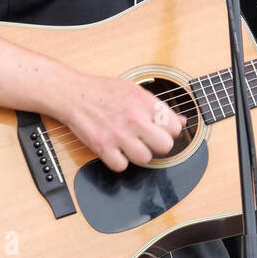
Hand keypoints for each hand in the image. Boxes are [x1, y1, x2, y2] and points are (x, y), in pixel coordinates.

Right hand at [54, 75, 187, 172]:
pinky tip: (116, 150)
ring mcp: (119, 134)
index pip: (175, 127)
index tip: (161, 130)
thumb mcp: (136, 91)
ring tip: (130, 145)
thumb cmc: (105, 91)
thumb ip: (159, 107)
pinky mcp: (102, 146)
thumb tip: (182, 121)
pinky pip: (121, 166)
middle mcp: (135, 118)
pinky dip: (118, 161)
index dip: (169, 131)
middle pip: (165, 146)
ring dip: (139, 155)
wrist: (74, 94)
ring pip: (145, 159)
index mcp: (145, 103)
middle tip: (148, 140)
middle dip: (158, 145)